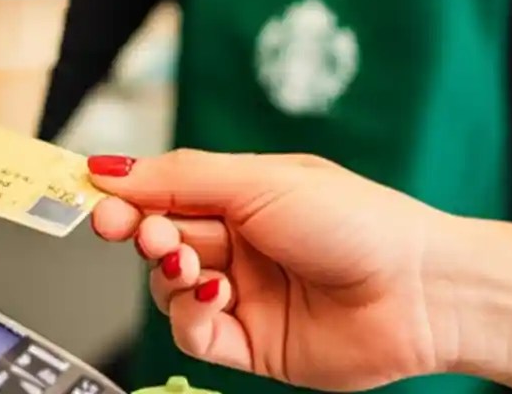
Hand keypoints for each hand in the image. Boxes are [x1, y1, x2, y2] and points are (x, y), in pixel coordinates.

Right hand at [89, 150, 460, 391]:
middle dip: (142, 233)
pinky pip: (194, 335)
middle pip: (159, 240)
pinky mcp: (251, 344)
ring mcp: (244, 295)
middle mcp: (238, 245)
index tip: (92, 196)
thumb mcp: (257, 180)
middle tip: (139, 231)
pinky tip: (215, 298)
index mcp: (240, 196)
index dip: (125, 197)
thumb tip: (109, 167)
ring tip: (191, 265)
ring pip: (168, 290)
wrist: (418, 290)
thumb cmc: (356, 221)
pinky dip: (190, 318)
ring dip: (168, 276)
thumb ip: (178, 177)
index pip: (162, 194)